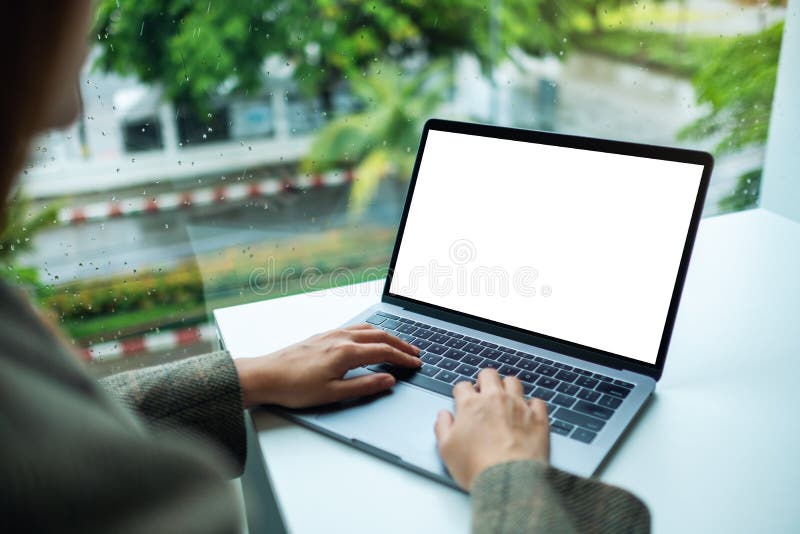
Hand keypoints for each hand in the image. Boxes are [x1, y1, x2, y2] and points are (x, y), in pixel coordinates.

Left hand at [233, 324, 420, 408]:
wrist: (265, 376)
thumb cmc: (294, 387)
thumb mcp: (333, 393)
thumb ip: (364, 385)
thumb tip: (389, 380)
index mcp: (346, 352)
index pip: (384, 352)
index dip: (404, 358)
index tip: (416, 363)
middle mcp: (341, 338)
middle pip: (380, 336)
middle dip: (401, 344)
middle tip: (415, 352)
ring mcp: (331, 334)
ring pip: (367, 329)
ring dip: (387, 335)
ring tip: (398, 344)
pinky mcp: (323, 336)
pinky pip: (355, 328)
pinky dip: (371, 332)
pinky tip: (370, 338)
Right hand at [434, 369, 549, 489]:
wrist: (509, 480)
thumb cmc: (477, 467)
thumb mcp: (446, 450)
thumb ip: (443, 427)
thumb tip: (444, 416)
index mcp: (470, 405)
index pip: (463, 386)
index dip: (462, 393)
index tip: (463, 400)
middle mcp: (495, 399)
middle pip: (489, 375)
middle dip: (484, 381)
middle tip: (484, 393)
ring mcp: (519, 406)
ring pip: (513, 382)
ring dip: (508, 387)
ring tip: (506, 399)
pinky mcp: (538, 418)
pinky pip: (537, 401)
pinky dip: (532, 405)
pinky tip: (528, 413)